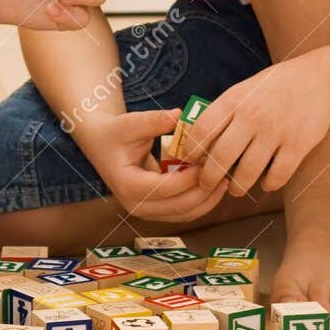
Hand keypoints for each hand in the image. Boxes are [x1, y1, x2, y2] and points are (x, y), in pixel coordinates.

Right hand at [81, 106, 228, 223]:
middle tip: (224, 173)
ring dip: (207, 200)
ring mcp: (146, 211)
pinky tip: (215, 186)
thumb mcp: (130, 123)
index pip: (163, 188)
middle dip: (204, 192)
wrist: (103, 145)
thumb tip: (180, 115)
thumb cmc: (116, 133)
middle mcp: (135, 205)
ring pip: (184, 214)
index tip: (206, 163)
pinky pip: (184, 212)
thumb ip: (154, 121)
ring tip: (225, 180)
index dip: (188, 178)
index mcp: (127, 185)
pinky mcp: (157, 211)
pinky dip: (201, 202)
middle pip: (178, 207)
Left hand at [182, 56, 329, 196]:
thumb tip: (199, 140)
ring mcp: (275, 131)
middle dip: (209, 177)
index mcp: (234, 100)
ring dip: (237, 187)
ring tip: (235, 190)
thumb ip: (224, 112)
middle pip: (221, 156)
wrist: (319, 80)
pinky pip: (278, 174)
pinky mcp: (298, 145)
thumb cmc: (274, 87)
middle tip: (206, 185)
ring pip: (247, 171)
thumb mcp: (244, 90)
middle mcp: (252, 115)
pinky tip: (266, 184)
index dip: (192, 149)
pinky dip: (269, 184)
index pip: (203, 129)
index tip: (189, 161)